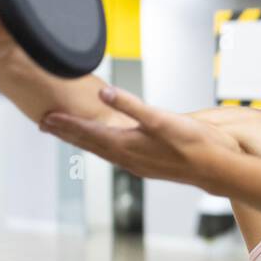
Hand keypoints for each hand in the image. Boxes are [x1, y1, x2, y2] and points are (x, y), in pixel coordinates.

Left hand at [39, 87, 226, 187]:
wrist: (216, 168)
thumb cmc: (192, 143)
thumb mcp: (161, 118)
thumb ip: (130, 105)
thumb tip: (103, 92)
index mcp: (126, 145)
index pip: (87, 132)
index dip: (65, 124)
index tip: (46, 117)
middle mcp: (126, 158)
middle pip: (88, 143)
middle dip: (66, 133)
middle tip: (45, 125)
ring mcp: (137, 164)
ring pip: (101, 151)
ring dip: (82, 141)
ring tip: (68, 134)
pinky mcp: (147, 165)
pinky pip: (115, 155)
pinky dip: (102, 147)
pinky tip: (106, 146)